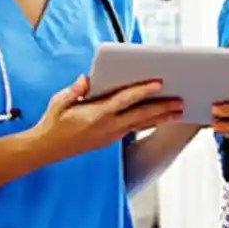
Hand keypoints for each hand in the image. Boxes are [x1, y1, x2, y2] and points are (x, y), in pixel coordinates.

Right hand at [37, 76, 183, 159]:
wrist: (47, 148)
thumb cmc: (53, 121)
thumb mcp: (59, 102)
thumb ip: (74, 91)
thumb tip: (86, 79)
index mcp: (96, 115)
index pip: (124, 100)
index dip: (142, 91)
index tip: (159, 83)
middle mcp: (108, 127)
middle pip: (141, 115)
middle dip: (162, 108)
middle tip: (181, 102)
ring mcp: (111, 135)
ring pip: (141, 124)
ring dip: (161, 118)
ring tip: (179, 112)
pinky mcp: (111, 139)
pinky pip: (135, 129)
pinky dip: (149, 123)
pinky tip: (160, 119)